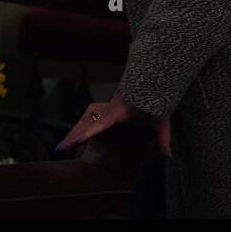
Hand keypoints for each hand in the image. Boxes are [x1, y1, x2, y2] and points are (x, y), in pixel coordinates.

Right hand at [54, 92, 172, 157]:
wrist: (154, 76)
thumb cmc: (157, 96)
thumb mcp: (162, 116)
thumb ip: (163, 135)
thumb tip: (167, 155)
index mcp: (122, 108)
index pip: (105, 120)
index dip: (93, 129)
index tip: (81, 137)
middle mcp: (111, 106)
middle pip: (89, 120)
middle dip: (75, 134)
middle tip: (62, 148)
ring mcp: (107, 105)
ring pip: (86, 117)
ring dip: (75, 130)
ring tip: (64, 145)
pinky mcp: (107, 106)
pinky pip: (89, 115)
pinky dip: (80, 125)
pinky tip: (74, 135)